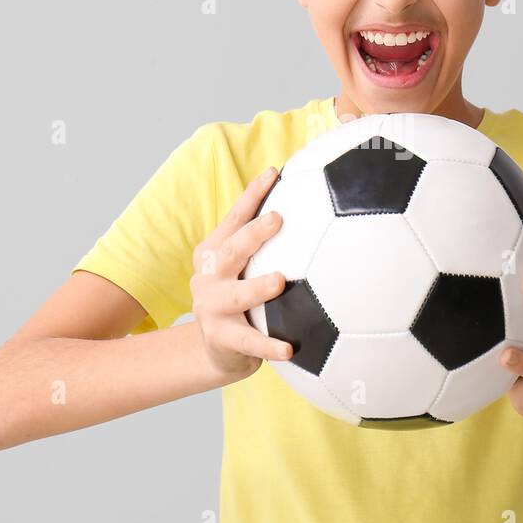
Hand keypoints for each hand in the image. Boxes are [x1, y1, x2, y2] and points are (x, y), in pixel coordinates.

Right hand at [189, 166, 294, 382]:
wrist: (217, 348)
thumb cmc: (241, 298)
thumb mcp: (244, 268)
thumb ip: (264, 243)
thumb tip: (314, 204)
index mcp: (214, 252)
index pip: (234, 218)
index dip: (252, 195)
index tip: (274, 173)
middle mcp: (208, 276)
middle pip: (231, 250)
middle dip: (253, 234)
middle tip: (278, 220)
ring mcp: (211, 307)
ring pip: (237, 295)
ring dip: (257, 287)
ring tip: (279, 281)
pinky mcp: (220, 338)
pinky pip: (249, 341)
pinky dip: (269, 345)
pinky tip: (290, 348)